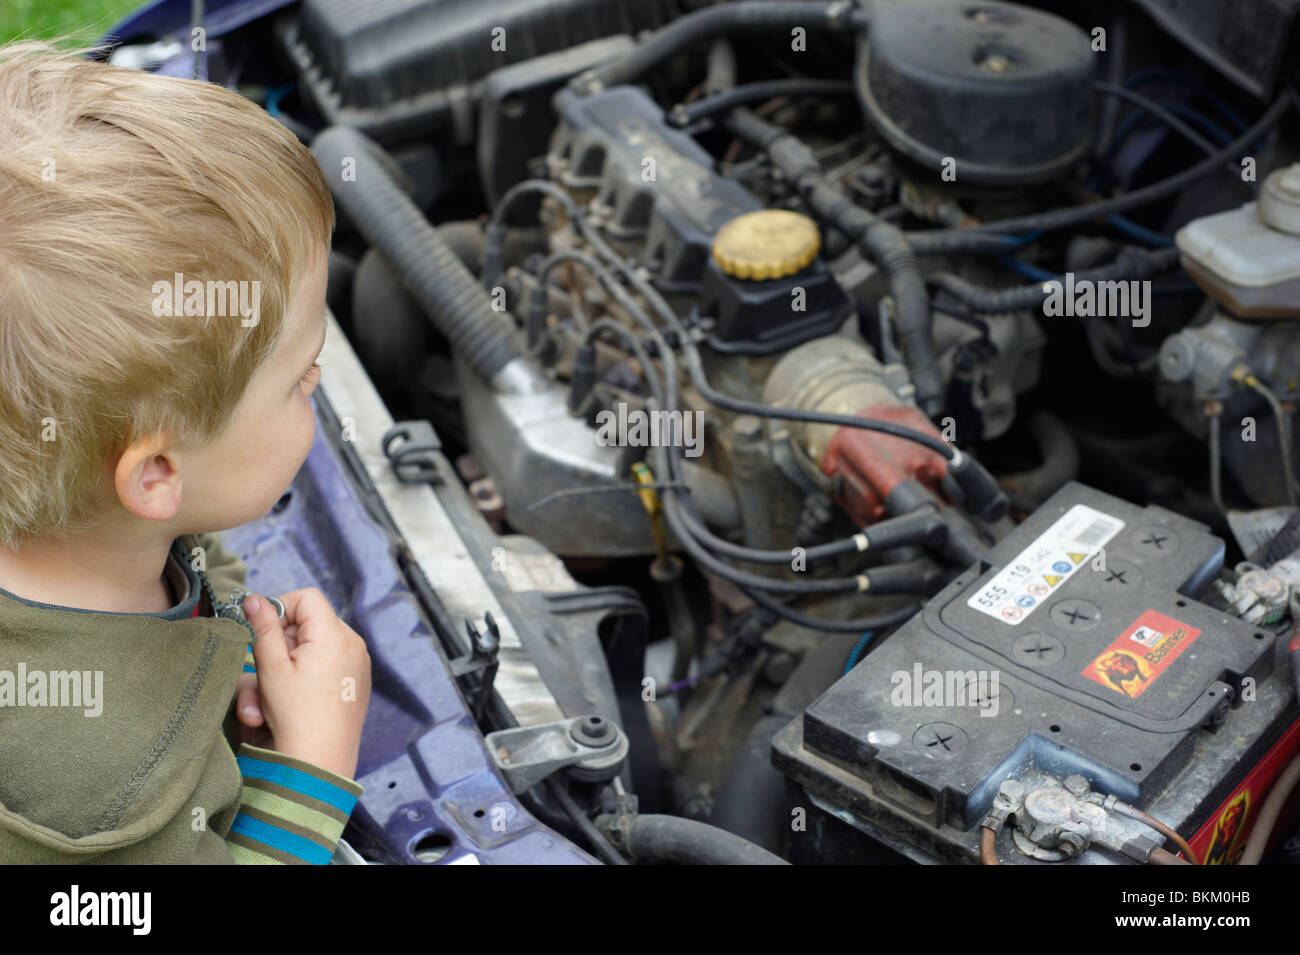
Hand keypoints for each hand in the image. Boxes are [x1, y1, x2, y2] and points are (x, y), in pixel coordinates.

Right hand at [242, 589, 371, 779]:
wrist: (320, 764)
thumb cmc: (295, 718)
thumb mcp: (271, 669)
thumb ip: (263, 629)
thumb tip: (254, 599)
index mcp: (335, 635)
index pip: (307, 597)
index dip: (281, 608)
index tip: (263, 633)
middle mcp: (353, 644)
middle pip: (309, 623)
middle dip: (282, 644)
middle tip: (267, 672)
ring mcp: (358, 663)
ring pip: (314, 647)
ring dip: (288, 665)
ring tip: (274, 696)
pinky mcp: (356, 681)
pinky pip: (327, 664)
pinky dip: (306, 675)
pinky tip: (294, 701)